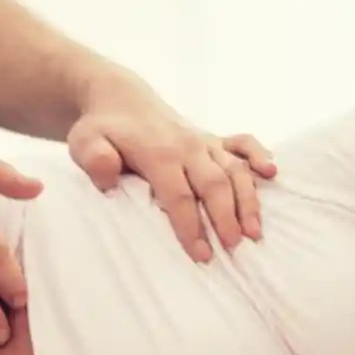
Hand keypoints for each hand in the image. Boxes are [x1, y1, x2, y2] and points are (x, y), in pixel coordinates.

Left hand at [66, 73, 276, 260]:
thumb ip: (95, 159)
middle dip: (226, 218)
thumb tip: (109, 177)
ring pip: (235, 169)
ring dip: (247, 200)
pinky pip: (242, 143)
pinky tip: (271, 173)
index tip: (200, 255)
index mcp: (159, 153)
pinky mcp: (213, 139)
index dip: (191, 226)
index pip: (179, 195)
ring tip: (254, 231)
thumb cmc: (101, 130)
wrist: (119, 99)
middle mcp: (188, 146)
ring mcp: (204, 141)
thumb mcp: (83, 143)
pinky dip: (258, 155)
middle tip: (233, 248)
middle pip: (215, 184)